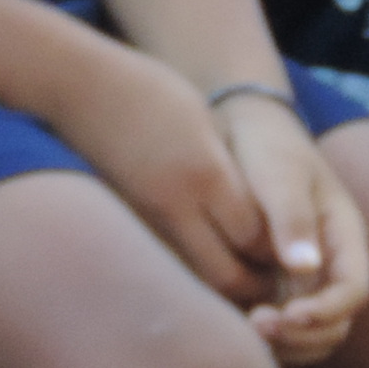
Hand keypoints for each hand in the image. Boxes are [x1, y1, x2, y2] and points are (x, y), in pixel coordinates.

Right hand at [46, 46, 276, 309]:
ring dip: (222, 281)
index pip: (256, 236)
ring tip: (241, 273)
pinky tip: (203, 255)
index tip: (292, 250)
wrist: (77, 83)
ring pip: (196, 274)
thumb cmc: (148, 89)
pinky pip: (171, 257)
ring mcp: (149, 215)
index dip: (278, 251)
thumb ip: (230, 171)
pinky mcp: (130, 217)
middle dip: (253, 284)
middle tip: (272, 279)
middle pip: (226, 274)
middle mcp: (177, 204)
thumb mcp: (204, 121)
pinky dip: (193, 265)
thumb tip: (257, 214)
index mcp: (206, 173)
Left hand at [211, 98, 368, 366]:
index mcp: (344, 238)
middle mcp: (330, 265)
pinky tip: (232, 325)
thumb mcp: (280, 173)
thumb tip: (305, 266)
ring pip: (309, 334)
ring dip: (285, 343)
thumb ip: (291, 216)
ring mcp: (304, 279)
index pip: (353, 290)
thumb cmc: (267, 148)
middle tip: (257, 326)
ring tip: (245, 330)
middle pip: (335, 324)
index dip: (327, 311)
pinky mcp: (274, 285)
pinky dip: (265, 336)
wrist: (242, 134)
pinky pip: (280, 325)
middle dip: (303, 334)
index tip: (289, 316)